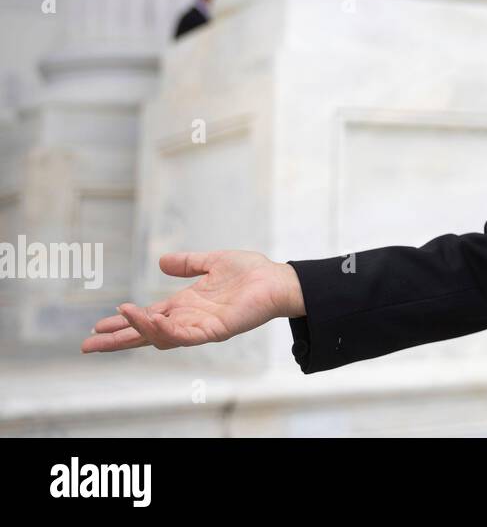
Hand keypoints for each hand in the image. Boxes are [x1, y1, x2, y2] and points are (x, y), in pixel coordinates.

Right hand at [80, 250, 303, 352]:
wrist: (278, 279)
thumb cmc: (251, 272)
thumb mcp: (212, 262)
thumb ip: (188, 263)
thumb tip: (161, 261)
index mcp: (185, 305)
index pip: (147, 317)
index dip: (123, 322)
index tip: (97, 326)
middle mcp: (189, 319)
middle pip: (146, 333)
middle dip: (117, 340)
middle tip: (87, 345)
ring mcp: (201, 327)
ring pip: (161, 336)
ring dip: (138, 329)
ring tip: (117, 319)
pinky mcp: (216, 330)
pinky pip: (186, 336)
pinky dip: (166, 331)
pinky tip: (151, 322)